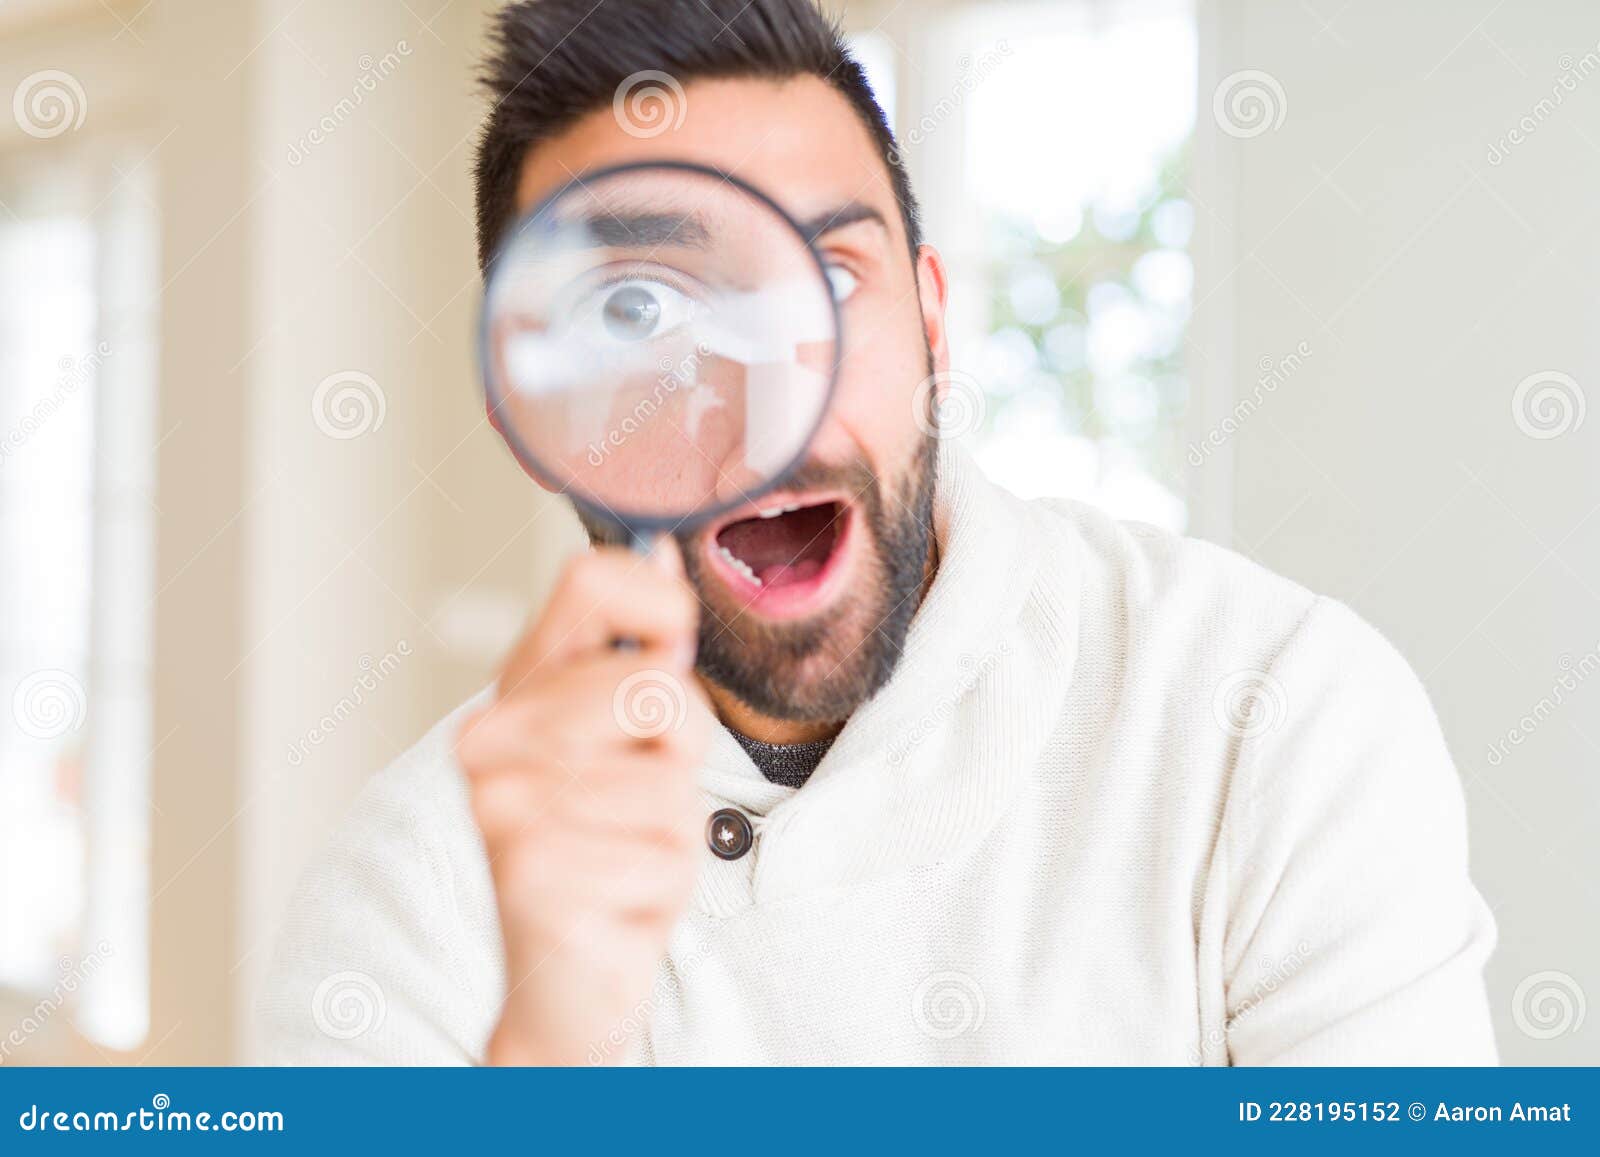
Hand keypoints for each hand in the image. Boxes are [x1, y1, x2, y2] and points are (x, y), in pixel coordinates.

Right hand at [456, 542, 710, 1064]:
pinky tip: (617, 905)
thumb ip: (642, 652)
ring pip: (670, 783)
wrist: (561, 985)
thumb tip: (668, 550)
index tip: (673, 652)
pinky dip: (663, 888)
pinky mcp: (530, 875)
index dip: (662, 604)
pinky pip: (665, 855)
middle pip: (654, 686)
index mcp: (517, 691)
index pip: (591, 582)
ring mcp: (502, 807)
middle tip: (641, 801)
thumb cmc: (605, 851)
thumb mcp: (634, 745)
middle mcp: (490, 740)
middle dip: (682, 751)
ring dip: (675, 832)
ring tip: (625, 855)